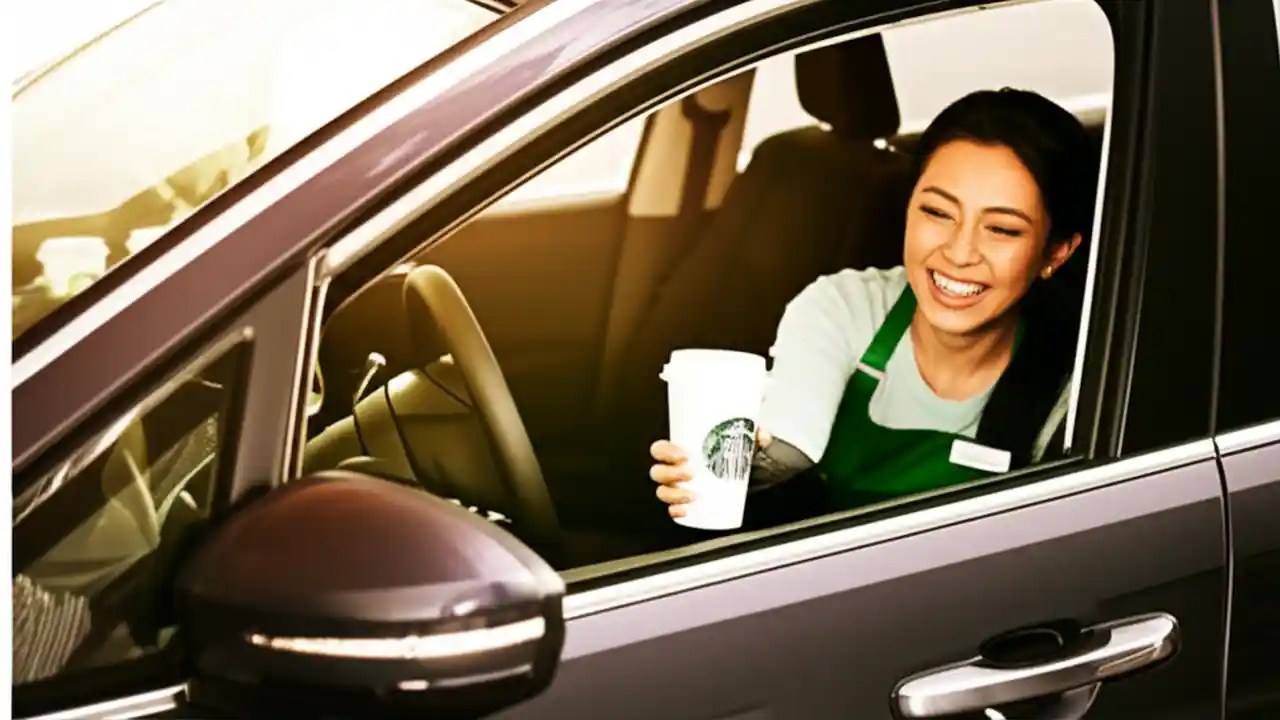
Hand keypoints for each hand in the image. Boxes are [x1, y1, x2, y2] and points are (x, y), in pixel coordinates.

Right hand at [649, 427, 772, 518]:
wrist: (754, 476)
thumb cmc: (741, 456)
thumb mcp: (748, 443)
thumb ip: (756, 436)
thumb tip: (761, 433)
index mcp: (683, 449)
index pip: (660, 449)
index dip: (665, 452)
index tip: (684, 456)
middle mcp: (678, 468)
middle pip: (658, 471)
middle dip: (670, 474)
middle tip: (690, 474)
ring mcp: (681, 487)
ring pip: (663, 491)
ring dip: (673, 494)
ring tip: (692, 495)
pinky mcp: (688, 503)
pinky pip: (673, 509)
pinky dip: (675, 510)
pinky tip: (684, 511)